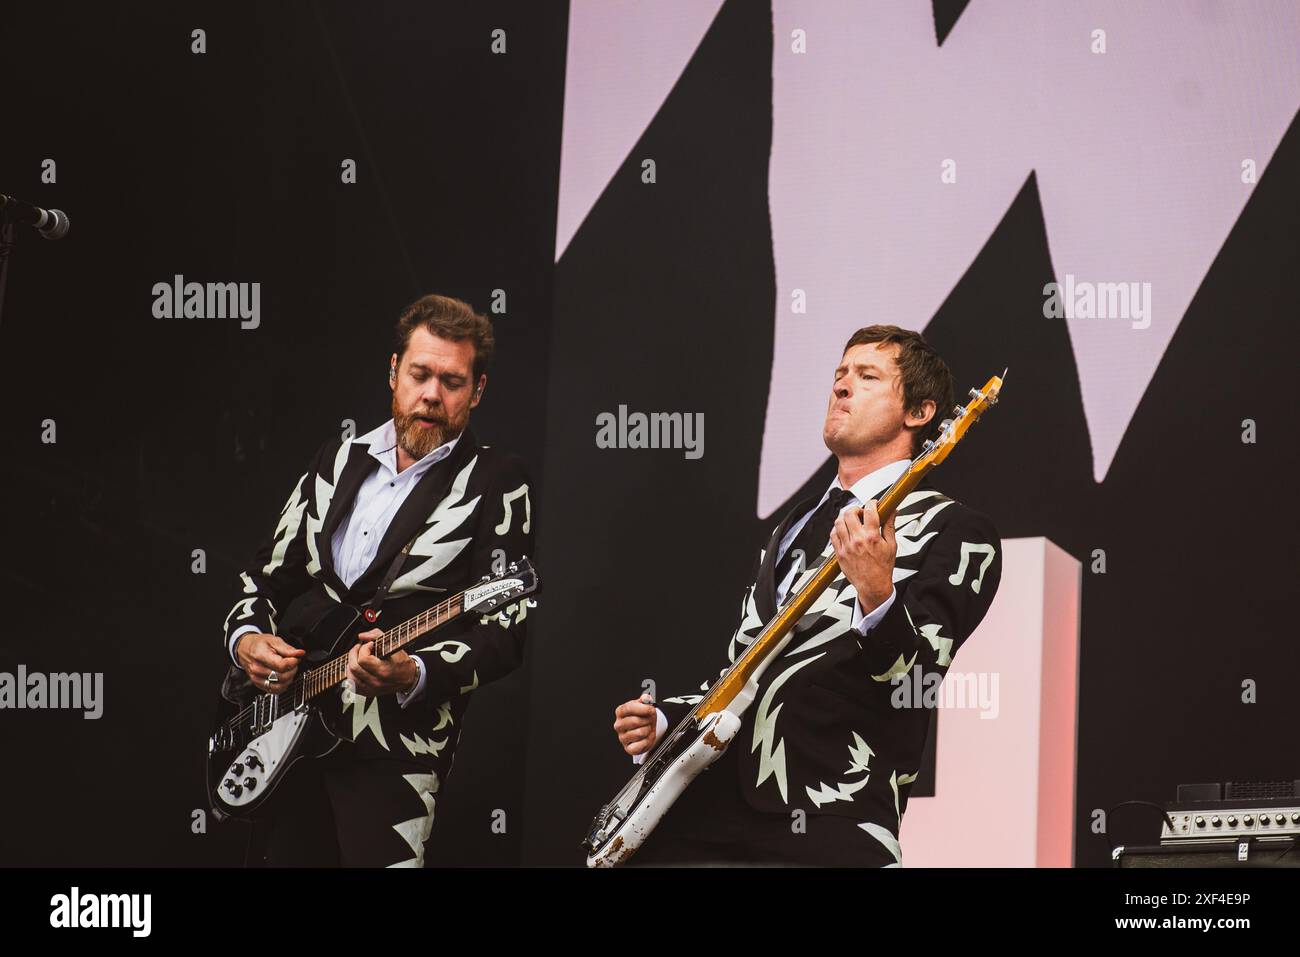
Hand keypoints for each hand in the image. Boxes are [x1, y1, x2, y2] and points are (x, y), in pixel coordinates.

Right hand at [235, 632, 304, 694]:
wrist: (244, 648)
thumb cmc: (258, 644)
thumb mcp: (273, 640)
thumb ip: (287, 649)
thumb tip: (299, 653)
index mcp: (260, 656)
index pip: (281, 665)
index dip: (292, 662)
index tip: (296, 658)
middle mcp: (257, 669)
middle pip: (282, 676)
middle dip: (292, 669)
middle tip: (293, 662)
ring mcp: (257, 678)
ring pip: (279, 686)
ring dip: (288, 678)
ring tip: (288, 669)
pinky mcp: (258, 684)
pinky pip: (274, 690)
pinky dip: (283, 685)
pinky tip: (283, 677)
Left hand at [345, 628, 418, 696]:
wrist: (408, 677)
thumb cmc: (402, 662)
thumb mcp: (394, 645)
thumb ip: (377, 635)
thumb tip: (362, 636)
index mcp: (383, 671)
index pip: (363, 659)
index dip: (364, 648)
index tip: (370, 645)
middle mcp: (376, 682)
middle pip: (354, 667)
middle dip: (354, 653)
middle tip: (360, 648)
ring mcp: (371, 689)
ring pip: (350, 677)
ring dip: (350, 664)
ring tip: (357, 657)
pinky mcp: (367, 693)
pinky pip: (352, 685)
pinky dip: (351, 675)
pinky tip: (356, 668)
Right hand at [613, 694, 657, 755]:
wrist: (645, 730)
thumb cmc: (643, 717)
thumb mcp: (644, 706)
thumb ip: (645, 700)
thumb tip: (646, 698)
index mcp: (620, 712)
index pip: (628, 708)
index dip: (642, 708)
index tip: (651, 708)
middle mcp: (618, 725)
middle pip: (635, 721)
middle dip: (647, 719)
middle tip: (650, 719)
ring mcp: (622, 738)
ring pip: (640, 732)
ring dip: (648, 730)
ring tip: (647, 728)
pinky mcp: (628, 748)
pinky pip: (640, 745)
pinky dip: (647, 741)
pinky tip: (646, 737)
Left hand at [831, 499, 895, 613]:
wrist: (873, 585)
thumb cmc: (882, 567)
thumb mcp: (891, 545)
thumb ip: (890, 526)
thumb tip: (893, 511)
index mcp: (872, 537)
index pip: (869, 511)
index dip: (872, 503)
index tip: (873, 504)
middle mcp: (858, 540)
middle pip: (850, 513)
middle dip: (856, 509)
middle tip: (860, 513)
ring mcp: (847, 547)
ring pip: (838, 522)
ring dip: (845, 517)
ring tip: (851, 520)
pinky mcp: (839, 553)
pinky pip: (833, 535)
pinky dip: (837, 529)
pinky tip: (844, 531)